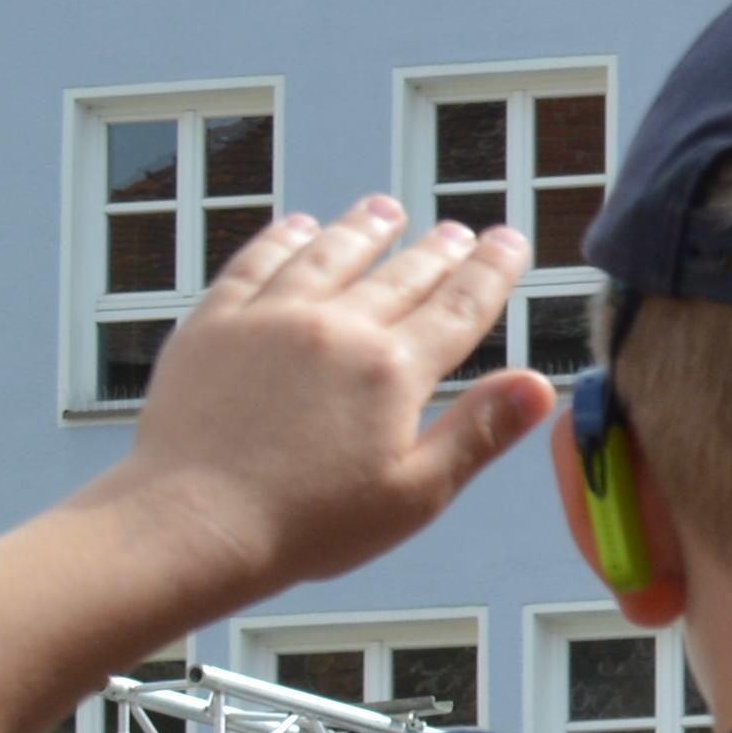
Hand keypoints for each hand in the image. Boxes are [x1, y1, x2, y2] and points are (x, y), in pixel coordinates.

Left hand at [91, 203, 545, 606]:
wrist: (193, 520)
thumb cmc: (308, 523)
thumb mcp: (416, 494)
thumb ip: (478, 432)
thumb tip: (538, 386)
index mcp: (391, 370)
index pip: (458, 307)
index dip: (490, 272)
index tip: (509, 242)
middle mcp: (334, 328)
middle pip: (399, 275)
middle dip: (436, 249)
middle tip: (459, 229)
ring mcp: (269, 318)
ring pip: (327, 255)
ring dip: (362, 229)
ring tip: (384, 210)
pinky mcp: (214, 323)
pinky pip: (255, 263)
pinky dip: (282, 239)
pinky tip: (298, 228)